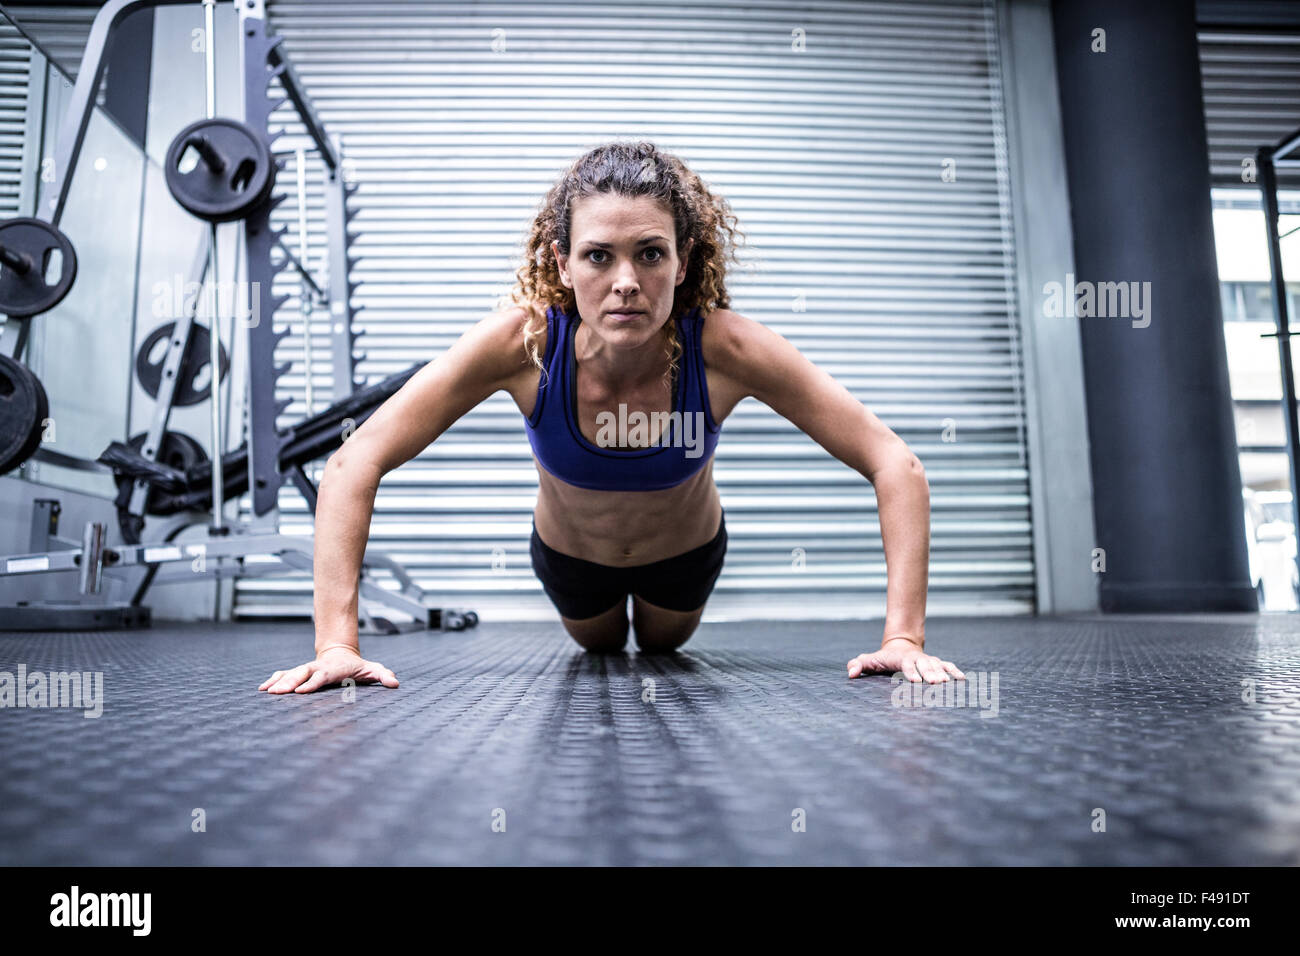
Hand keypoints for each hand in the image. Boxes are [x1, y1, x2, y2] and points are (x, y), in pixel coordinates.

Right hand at [258, 646, 399, 693]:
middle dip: (289, 683)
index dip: (312, 684)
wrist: (341, 653)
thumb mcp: (373, 669)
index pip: (322, 677)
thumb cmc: (358, 666)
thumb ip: (383, 675)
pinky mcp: (300, 672)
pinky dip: (273, 680)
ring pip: (291, 674)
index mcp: (333, 670)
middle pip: (302, 674)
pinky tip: (262, 689)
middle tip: (277, 693)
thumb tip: (395, 682)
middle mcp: (317, 668)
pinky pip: (284, 674)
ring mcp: (307, 669)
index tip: (300, 692)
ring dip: (279, 682)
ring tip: (266, 692)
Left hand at [847, 636, 964, 683]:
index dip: (910, 672)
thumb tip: (850, 673)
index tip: (916, 681)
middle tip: (935, 683)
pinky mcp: (934, 663)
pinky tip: (962, 678)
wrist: (900, 646)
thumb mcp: (869, 660)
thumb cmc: (882, 658)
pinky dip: (954, 670)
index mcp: (900, 658)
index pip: (906, 664)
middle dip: (929, 673)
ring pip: (936, 665)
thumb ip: (858, 665)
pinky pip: (946, 665)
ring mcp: (926, 660)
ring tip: (947, 683)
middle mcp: (915, 658)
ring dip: (942, 673)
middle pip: (924, 665)